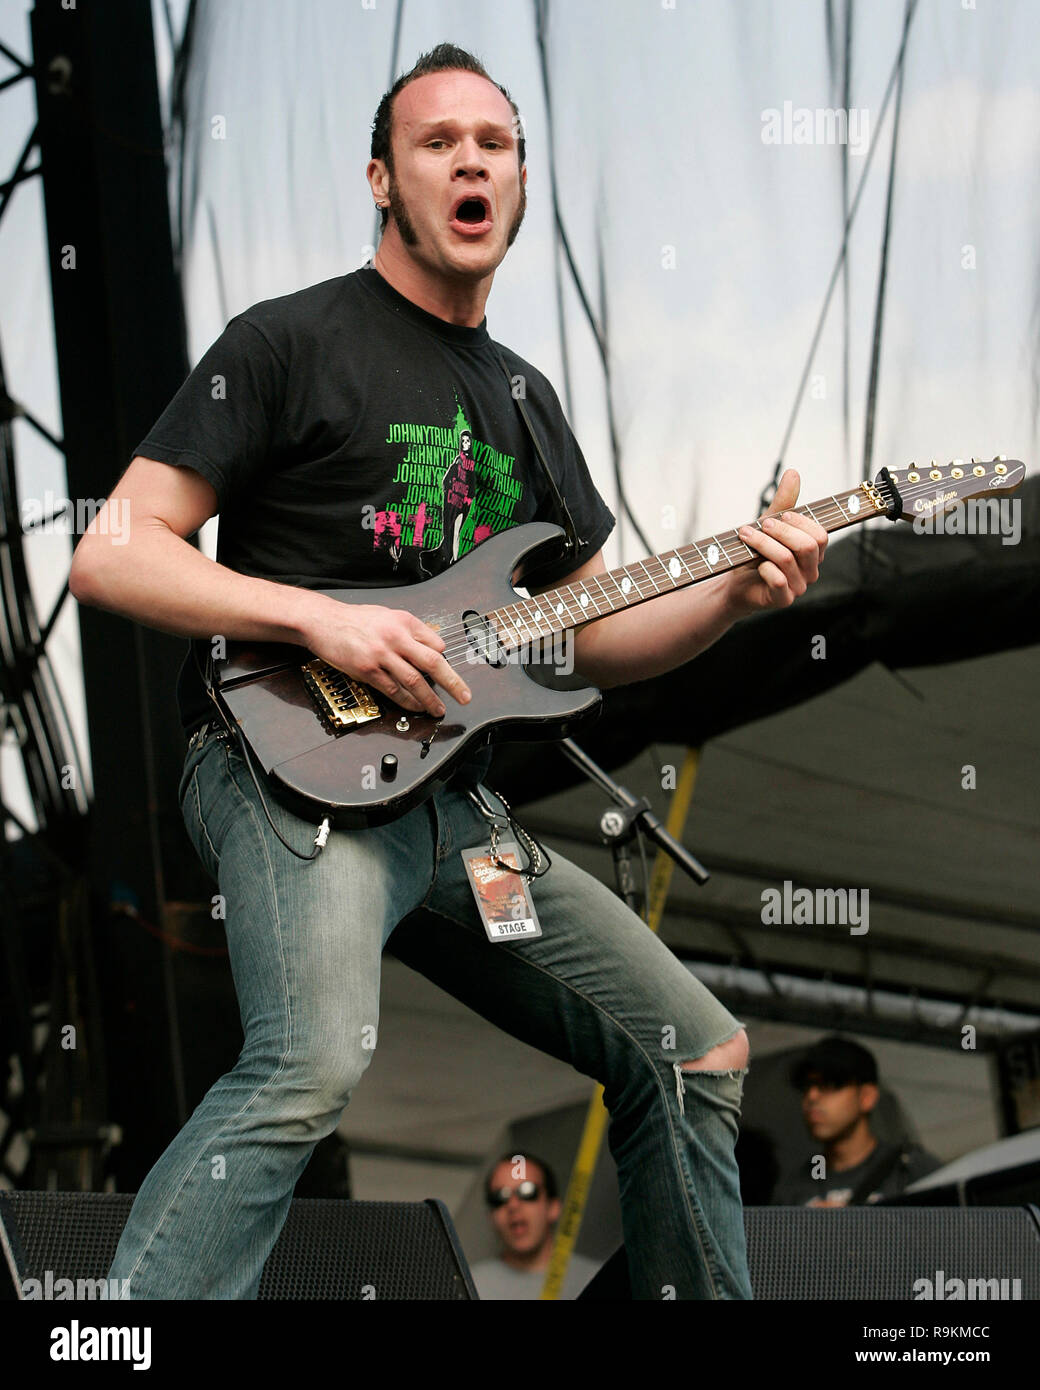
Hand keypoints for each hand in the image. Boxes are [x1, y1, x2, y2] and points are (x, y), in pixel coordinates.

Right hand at [303, 597, 470, 717]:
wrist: (323, 622)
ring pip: (414, 681)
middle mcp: (395, 637)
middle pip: (432, 662)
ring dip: (429, 699)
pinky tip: (415, 706)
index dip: (444, 660)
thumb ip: (411, 629)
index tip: (450, 673)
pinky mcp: (367, 670)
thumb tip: (434, 645)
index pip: (435, 643)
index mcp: (404, 621)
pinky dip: (407, 701)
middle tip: (464, 696)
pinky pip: (393, 690)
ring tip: (439, 709)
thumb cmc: (355, 619)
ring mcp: (381, 655)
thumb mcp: (388, 615)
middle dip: (452, 682)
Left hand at [727, 468, 827, 616]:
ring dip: (763, 544)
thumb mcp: (768, 525)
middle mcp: (810, 571)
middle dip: (781, 531)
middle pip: (808, 545)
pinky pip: (778, 580)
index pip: (820, 535)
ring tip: (746, 536)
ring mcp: (798, 587)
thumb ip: (783, 502)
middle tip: (761, 525)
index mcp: (812, 553)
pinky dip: (764, 568)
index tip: (780, 515)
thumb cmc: (754, 554)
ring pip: (788, 559)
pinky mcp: (782, 599)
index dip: (800, 522)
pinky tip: (755, 565)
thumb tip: (793, 473)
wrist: (734, 584)